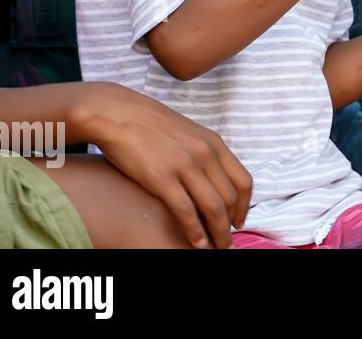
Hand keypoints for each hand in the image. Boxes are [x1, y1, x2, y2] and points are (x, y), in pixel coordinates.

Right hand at [74, 82, 252, 248]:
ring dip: (217, 233)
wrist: (117, 113)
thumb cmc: (150, 125)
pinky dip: (194, 231)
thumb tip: (213, 178)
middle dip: (230, 225)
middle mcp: (205, 154)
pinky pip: (185, 211)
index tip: (239, 221)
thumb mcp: (188, 133)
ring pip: (213, 208)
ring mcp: (185, 166)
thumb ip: (204, 154)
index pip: (243, 180)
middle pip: (229, 198)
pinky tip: (196, 243)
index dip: (244, 206)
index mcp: (214, 144)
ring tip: (215, 248)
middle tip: (226, 242)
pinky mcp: (162, 178)